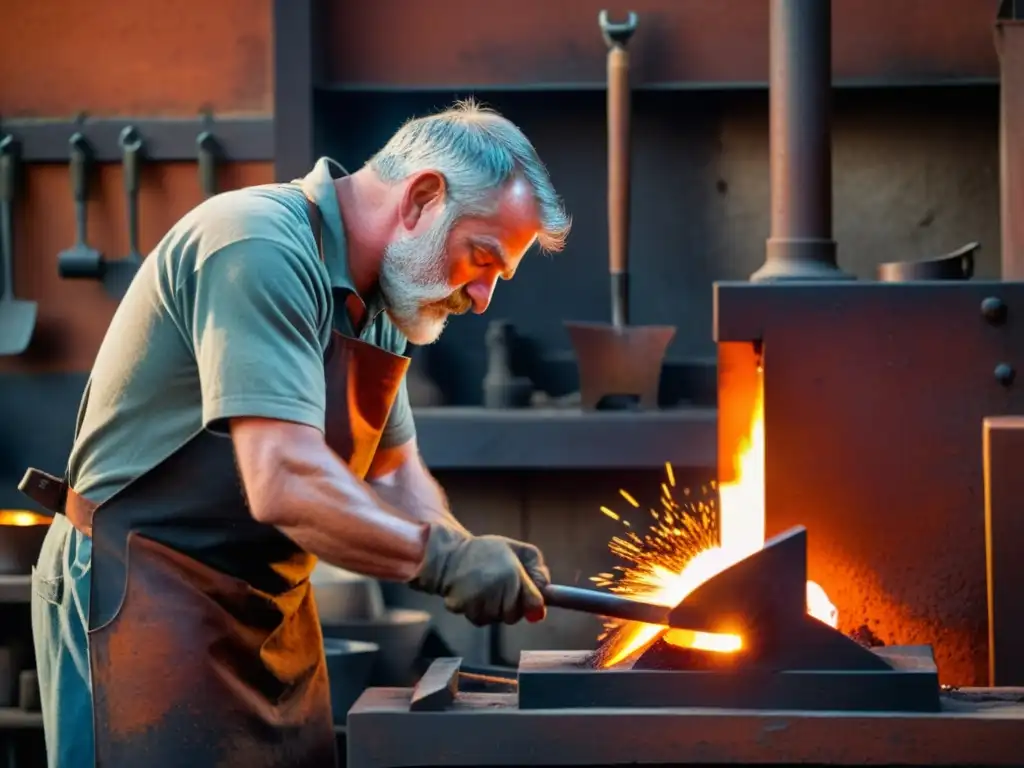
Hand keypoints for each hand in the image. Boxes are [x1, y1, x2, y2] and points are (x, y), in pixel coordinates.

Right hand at [410, 525, 550, 625]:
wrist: (450, 555)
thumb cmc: (487, 551)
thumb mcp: (518, 549)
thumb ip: (537, 568)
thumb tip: (545, 591)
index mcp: (513, 574)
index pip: (534, 604)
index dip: (534, 604)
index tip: (531, 601)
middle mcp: (497, 590)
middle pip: (515, 616)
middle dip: (512, 605)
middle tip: (502, 587)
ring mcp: (480, 602)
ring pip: (498, 620)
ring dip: (495, 609)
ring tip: (486, 588)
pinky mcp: (464, 609)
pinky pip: (480, 620)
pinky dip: (480, 611)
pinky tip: (475, 594)